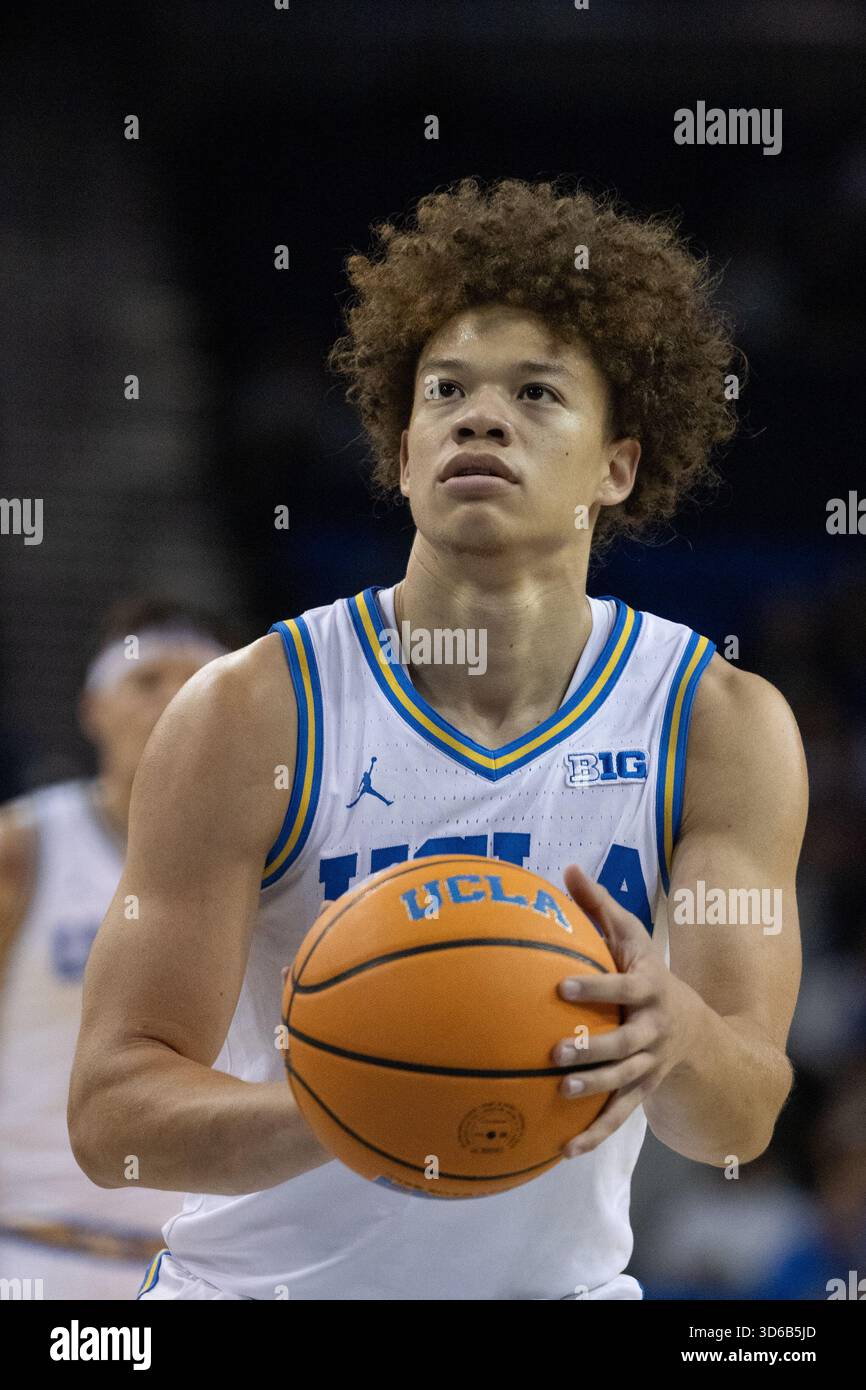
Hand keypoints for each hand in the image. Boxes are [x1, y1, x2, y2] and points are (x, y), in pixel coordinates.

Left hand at [552, 862, 698, 1157]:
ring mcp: (649, 1066)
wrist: (699, 1030)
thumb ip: (600, 906)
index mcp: (650, 990)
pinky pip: (618, 1117)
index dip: (596, 989)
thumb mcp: (632, 937)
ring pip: (623, 1083)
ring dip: (593, 1091)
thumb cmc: (648, 972)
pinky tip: (563, 1152)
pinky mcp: (641, 1093)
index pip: (623, 989)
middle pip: (625, 1044)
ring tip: (560, 1094)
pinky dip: (593, 1135)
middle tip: (556, 1052)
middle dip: (593, 1049)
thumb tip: (566, 868)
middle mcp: (653, 1031)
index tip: (561, 988)